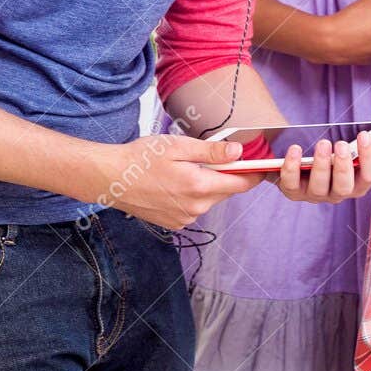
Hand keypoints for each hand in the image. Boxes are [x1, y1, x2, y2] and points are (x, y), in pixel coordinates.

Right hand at [99, 134, 263, 229]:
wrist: (110, 178)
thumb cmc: (141, 159)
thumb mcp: (179, 147)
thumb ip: (212, 152)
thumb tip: (239, 152)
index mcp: (199, 187)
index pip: (241, 184)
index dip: (253, 172)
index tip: (260, 164)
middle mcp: (195, 208)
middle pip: (226, 191)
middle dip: (224, 175)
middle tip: (207, 158)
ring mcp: (185, 218)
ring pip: (210, 199)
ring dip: (206, 185)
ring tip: (183, 170)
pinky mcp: (175, 223)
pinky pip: (195, 207)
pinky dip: (192, 196)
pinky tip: (174, 184)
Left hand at [269, 130, 370, 204]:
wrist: (304, 153)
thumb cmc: (337, 152)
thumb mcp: (358, 150)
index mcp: (357, 183)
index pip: (369, 178)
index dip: (369, 159)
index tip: (365, 135)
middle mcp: (337, 193)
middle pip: (344, 188)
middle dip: (344, 167)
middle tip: (342, 144)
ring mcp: (314, 195)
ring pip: (319, 189)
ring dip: (321, 166)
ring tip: (322, 144)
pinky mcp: (292, 191)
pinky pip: (290, 185)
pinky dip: (291, 168)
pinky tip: (294, 149)